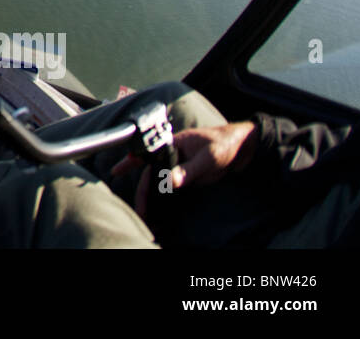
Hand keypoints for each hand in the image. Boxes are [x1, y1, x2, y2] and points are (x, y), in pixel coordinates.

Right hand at [111, 121, 256, 216]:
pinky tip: (162, 213)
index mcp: (173, 144)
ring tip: (149, 216)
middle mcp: (173, 156)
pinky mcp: (189, 177)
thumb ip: (189, 169)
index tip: (116, 172)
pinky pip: (174, 190)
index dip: (129, 163)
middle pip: (152, 175)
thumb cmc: (225, 143)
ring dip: (154, 199)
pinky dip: (167, 202)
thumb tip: (171, 182)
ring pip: (161, 184)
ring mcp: (180, 167)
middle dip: (144, 193)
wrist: (244, 148)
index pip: (146, 154)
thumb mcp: (208, 157)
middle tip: (141, 211)